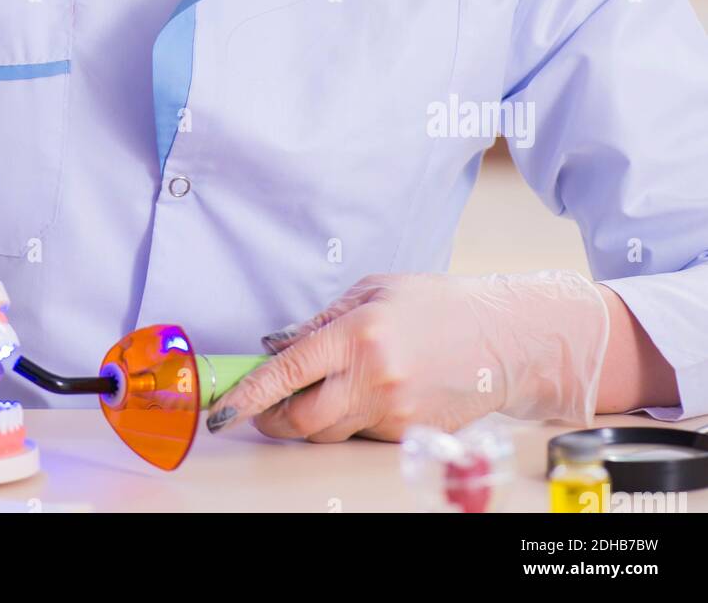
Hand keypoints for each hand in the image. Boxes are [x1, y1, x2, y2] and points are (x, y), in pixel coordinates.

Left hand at [205, 270, 609, 443]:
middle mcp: (375, 380)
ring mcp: (394, 414)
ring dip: (311, 417)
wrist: (504, 338)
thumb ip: (321, 321)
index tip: (224, 409)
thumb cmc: (438, 305)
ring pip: (329, 432)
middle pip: (301, 420)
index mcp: (360, 336)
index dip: (250, 394)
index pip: (288, 372)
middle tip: (260, 405)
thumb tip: (277, 347)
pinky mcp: (411, 435)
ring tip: (320, 388)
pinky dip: (349, 418)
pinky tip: (365, 391)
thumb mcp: (373, 292)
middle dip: (272, 417)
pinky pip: (361, 435)